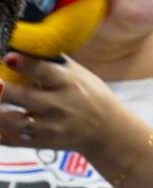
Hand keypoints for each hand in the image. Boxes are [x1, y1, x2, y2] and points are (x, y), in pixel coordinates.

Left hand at [0, 53, 133, 161]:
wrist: (106, 130)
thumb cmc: (89, 95)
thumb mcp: (79, 75)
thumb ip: (52, 63)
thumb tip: (23, 46)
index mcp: (69, 83)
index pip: (45, 71)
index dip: (25, 64)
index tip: (9, 57)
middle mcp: (60, 105)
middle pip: (22, 97)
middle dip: (1, 90)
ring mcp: (50, 126)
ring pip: (12, 122)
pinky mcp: (43, 142)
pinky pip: (13, 140)